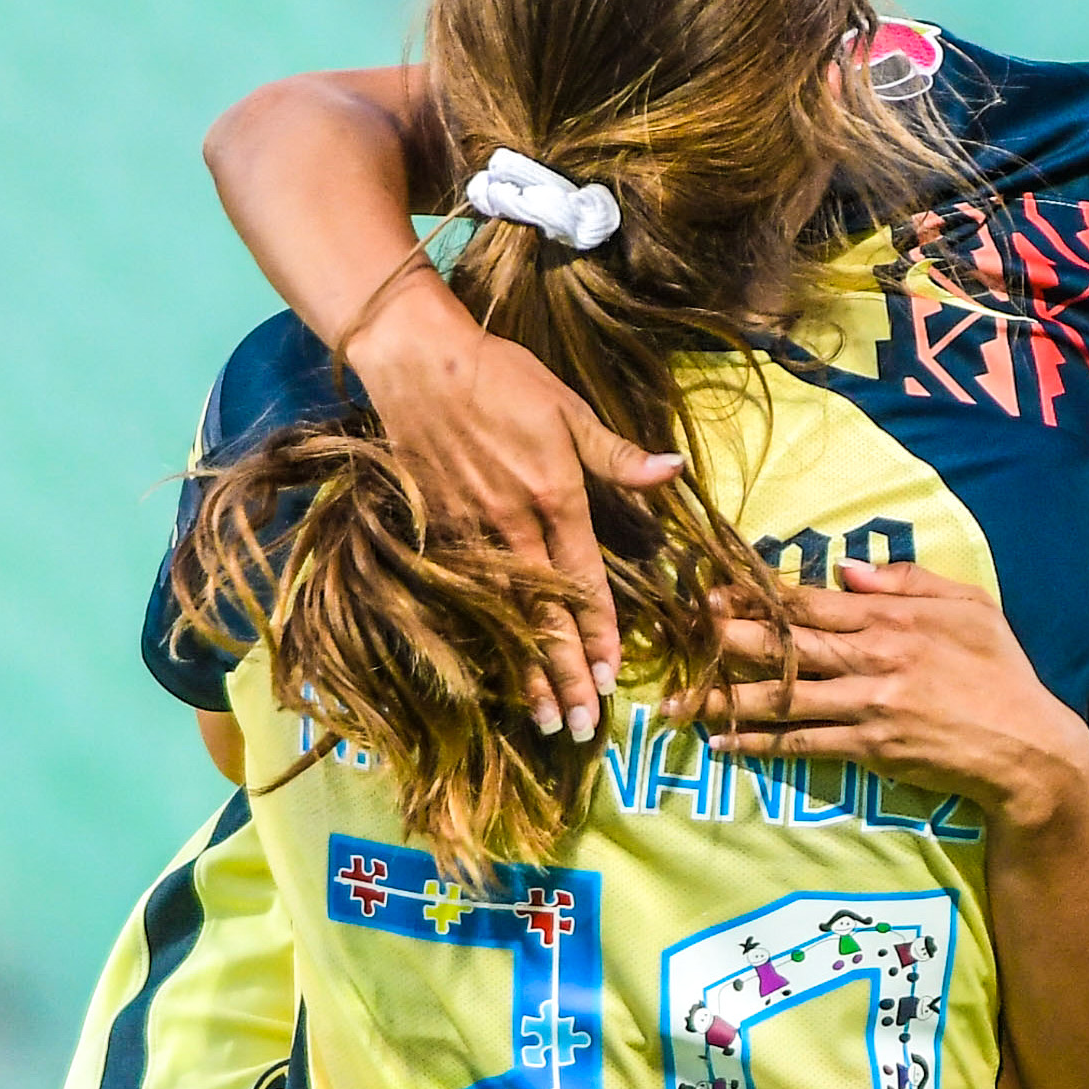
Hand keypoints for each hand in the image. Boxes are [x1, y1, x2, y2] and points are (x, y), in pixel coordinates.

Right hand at [350, 279, 680, 739]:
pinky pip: (465, 598)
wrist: (416, 361)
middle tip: (583, 727)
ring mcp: (470, 534)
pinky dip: (481, 639)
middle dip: (567, 675)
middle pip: (546, 616)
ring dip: (526, 672)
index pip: (584, 582)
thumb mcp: (568, 407)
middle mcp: (513, 526)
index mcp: (554, 498)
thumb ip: (617, 455)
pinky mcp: (436, 531)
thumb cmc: (499, 376)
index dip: (599, 634)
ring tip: (545, 720)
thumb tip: (673, 472)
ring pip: (504, 617)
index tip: (611, 678)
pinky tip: (492, 673)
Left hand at [669, 560, 1088, 830]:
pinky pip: (803, 744)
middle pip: (785, 644)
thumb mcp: (970, 608)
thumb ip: (910, 582)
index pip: (811, 603)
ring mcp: (869, 705)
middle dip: (727, 638)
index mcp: (892, 618)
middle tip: (681, 634)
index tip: (714, 590)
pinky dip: (760, 744)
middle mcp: (873, 657)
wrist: (1027, 748)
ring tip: (678, 703)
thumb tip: (849, 571)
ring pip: (783, 698)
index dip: (757, 596)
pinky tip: (724, 744)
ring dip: (726, 700)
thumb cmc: (1001, 673)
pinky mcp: (870, 748)